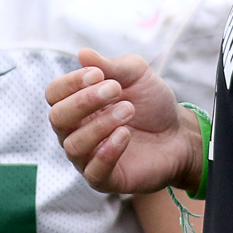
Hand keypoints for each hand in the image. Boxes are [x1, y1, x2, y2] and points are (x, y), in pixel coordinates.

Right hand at [45, 48, 200, 194]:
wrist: (179, 133)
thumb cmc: (151, 102)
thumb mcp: (136, 74)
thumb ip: (110, 65)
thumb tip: (83, 54)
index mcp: (76, 103)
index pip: (54, 93)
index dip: (71, 82)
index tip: (98, 74)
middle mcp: (74, 131)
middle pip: (57, 118)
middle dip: (84, 102)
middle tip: (116, 90)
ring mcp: (87, 157)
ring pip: (73, 145)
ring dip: (100, 125)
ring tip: (128, 111)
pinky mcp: (104, 179)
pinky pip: (93, 172)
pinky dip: (107, 152)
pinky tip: (125, 135)